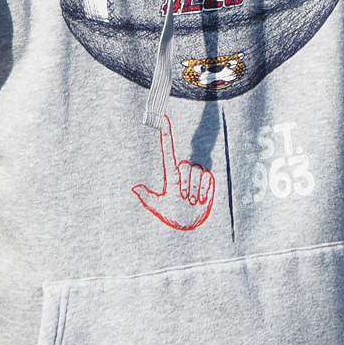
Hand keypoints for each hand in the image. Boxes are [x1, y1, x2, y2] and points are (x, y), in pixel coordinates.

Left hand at [132, 115, 214, 230]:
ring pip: (197, 172)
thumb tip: (135, 188)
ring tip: (192, 201)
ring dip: (194, 191)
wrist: (190, 225)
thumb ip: (148, 198)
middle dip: (186, 184)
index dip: (166, 135)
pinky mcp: (208, 181)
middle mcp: (184, 173)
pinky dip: (204, 191)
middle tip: (184, 198)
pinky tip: (201, 200)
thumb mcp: (159, 207)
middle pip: (186, 166)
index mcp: (171, 176)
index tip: (163, 119)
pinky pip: (207, 178)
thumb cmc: (172, 215)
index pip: (168, 152)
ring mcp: (196, 176)